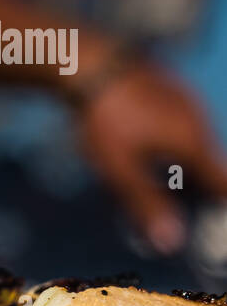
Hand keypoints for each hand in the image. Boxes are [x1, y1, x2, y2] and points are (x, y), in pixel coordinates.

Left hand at [76, 66, 226, 253]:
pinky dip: (177, 145)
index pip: (224, 183)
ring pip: (196, 142)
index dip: (224, 204)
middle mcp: (198, 123)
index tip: (219, 221)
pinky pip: (183, 126)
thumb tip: (172, 243)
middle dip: (205, 188)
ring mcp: (185, 103)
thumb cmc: (105, 119)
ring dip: (189, 165)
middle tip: (197, 206)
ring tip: (174, 183)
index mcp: (193, 145)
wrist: (91, 63)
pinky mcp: (169, 91)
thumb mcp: (120, 169)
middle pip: (212, 163)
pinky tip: (155, 149)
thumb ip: (146, 205)